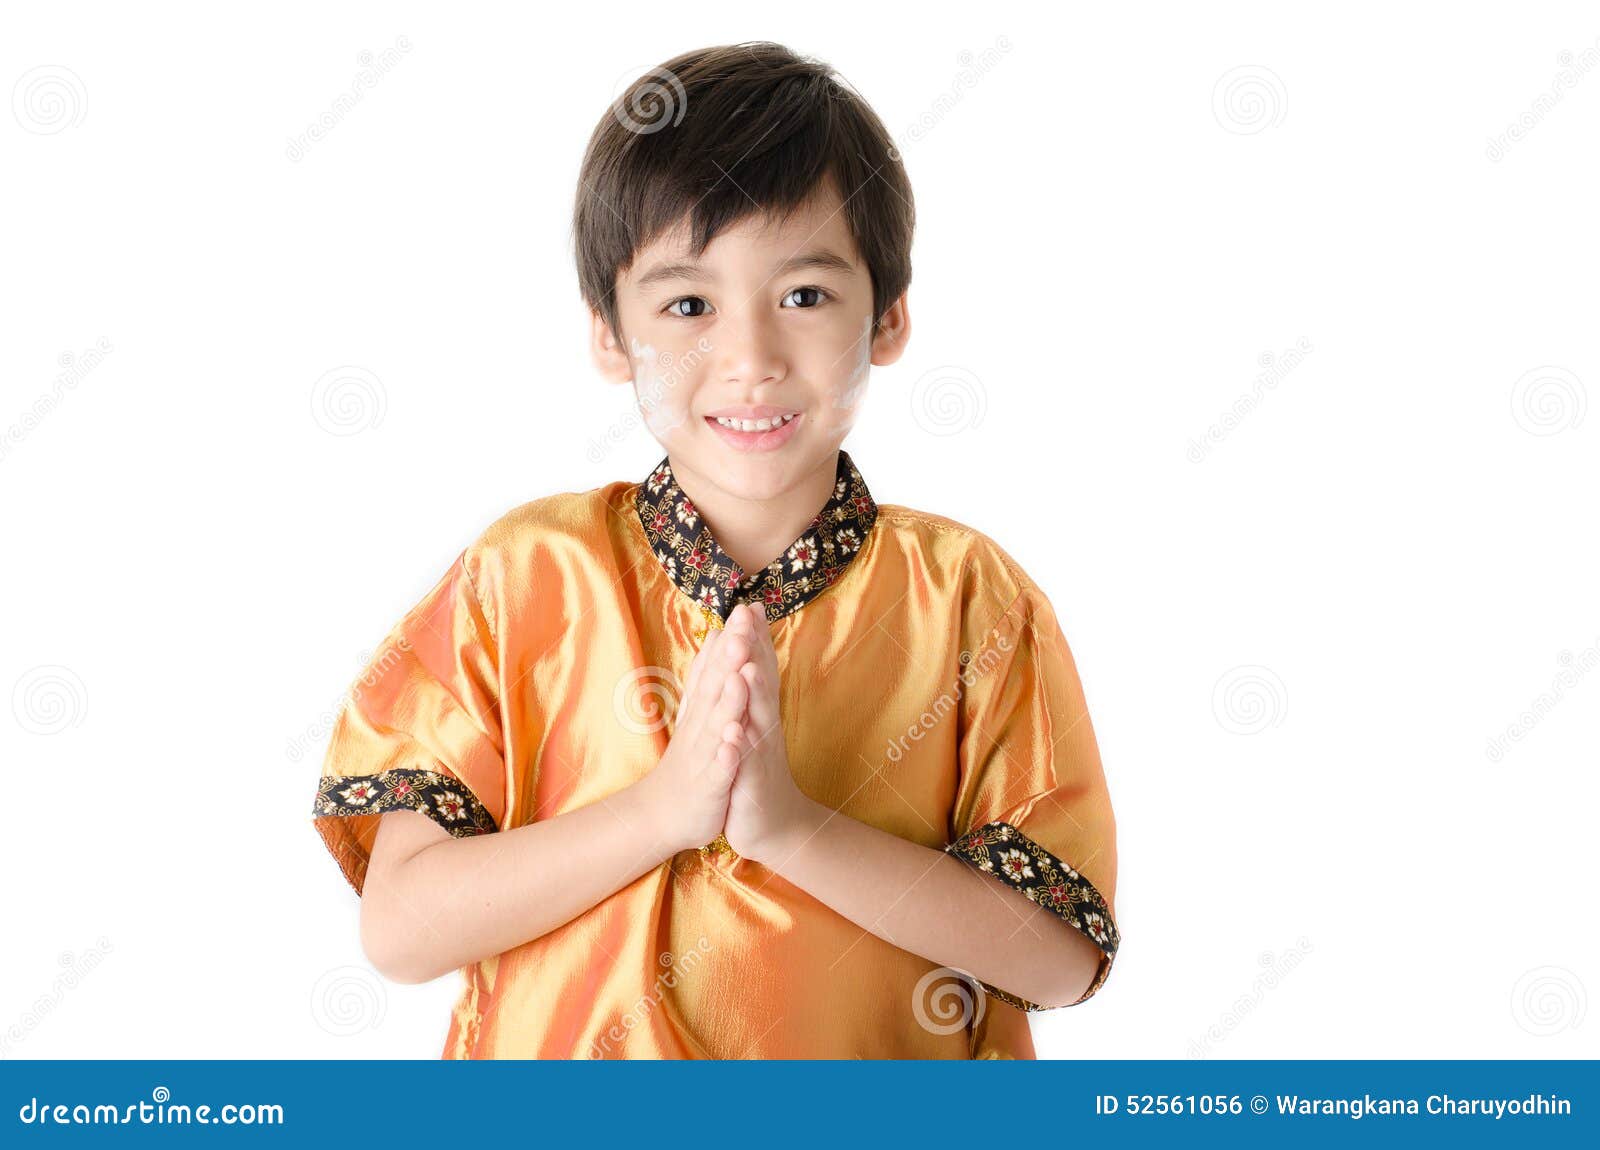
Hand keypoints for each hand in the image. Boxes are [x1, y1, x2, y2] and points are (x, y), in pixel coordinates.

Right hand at [632, 623, 750, 854]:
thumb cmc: (688, 760)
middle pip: (715, 686)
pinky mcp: (710, 784)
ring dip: (728, 699)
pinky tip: (733, 740)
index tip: (744, 608)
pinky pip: (719, 768)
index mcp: (703, 708)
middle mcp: (701, 725)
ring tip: (740, 674)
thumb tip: (715, 634)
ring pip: (717, 723)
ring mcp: (704, 754)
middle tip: (741, 625)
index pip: (716, 668)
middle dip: (730, 657)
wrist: (663, 814)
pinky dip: (726, 753)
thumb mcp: (697, 712)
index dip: (730, 639)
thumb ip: (706, 673)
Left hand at [720, 602, 816, 865]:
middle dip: (754, 650)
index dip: (755, 638)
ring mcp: (759, 754)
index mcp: (760, 712)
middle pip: (760, 682)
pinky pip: (744, 764)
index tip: (750, 603)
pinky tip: (734, 734)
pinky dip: (739, 748)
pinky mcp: (750, 783)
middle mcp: (764, 727)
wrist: (772, 824)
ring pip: (755, 719)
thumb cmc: (756, 770)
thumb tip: (750, 655)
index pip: (759, 668)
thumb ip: (754, 691)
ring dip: (751, 693)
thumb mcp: (754, 726)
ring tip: (745, 667)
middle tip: (749, 616)